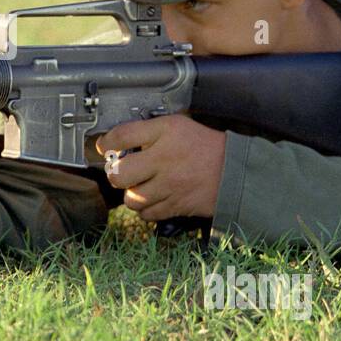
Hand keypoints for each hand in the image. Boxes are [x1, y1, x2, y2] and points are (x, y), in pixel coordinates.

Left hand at [96, 114, 226, 219]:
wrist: (235, 170)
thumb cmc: (205, 146)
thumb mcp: (178, 125)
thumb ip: (149, 130)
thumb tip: (119, 142)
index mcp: (165, 132)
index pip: (122, 135)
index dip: (106, 142)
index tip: (104, 147)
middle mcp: (164, 158)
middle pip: (119, 174)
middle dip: (115, 173)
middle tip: (122, 171)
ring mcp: (169, 185)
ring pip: (131, 198)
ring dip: (132, 193)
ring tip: (141, 186)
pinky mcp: (176, 205)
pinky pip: (147, 214)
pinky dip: (146, 209)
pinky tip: (153, 198)